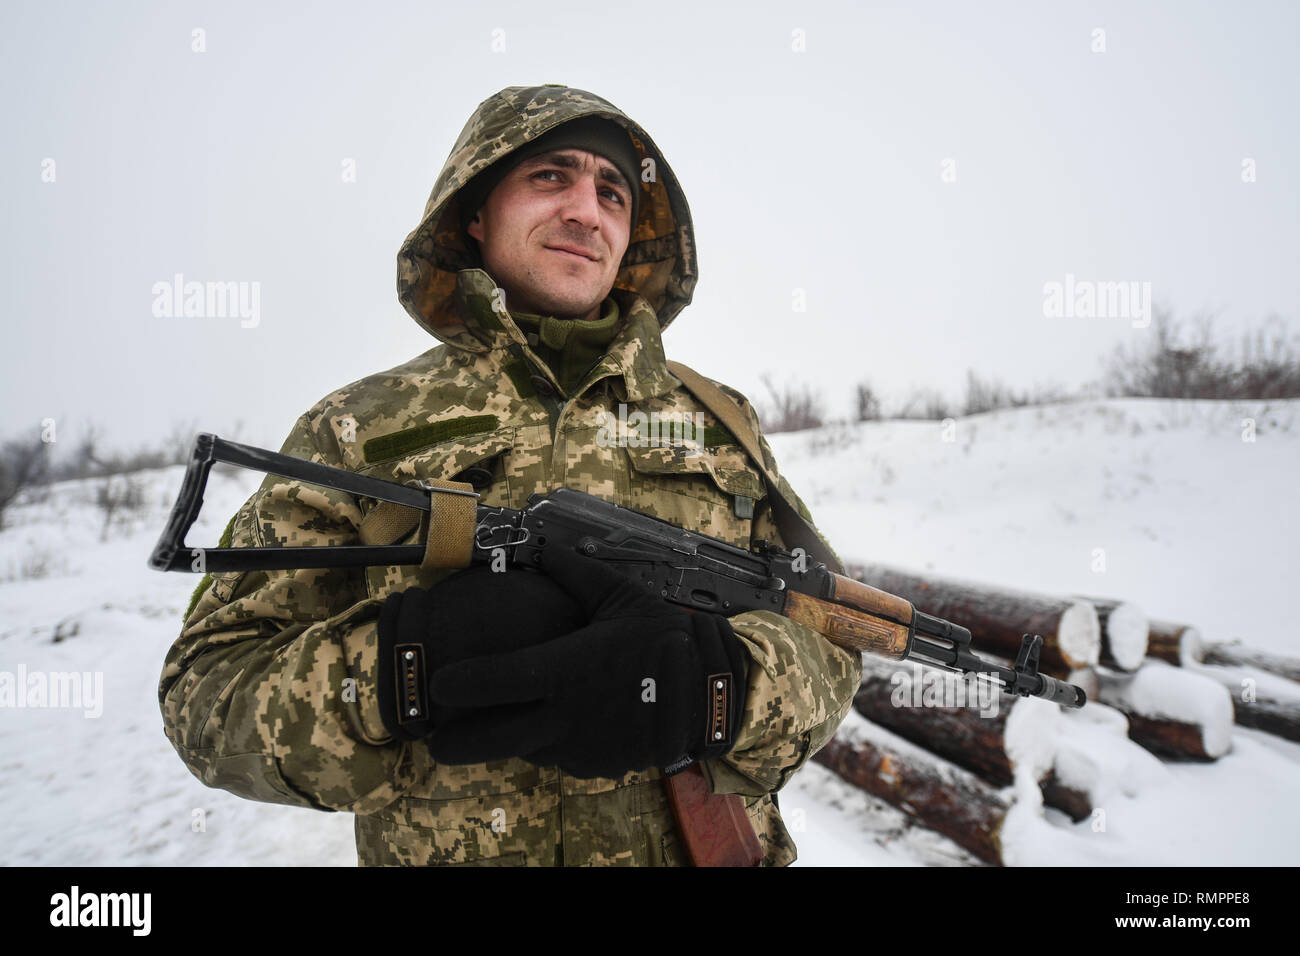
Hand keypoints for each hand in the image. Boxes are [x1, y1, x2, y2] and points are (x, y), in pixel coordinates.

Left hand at [424, 546, 747, 778]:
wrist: (710, 691)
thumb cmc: (664, 640)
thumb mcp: (621, 596)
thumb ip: (576, 574)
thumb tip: (545, 549)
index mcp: (563, 669)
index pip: (497, 681)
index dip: (461, 684)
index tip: (439, 685)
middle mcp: (564, 714)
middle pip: (494, 739)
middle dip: (459, 744)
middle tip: (436, 744)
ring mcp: (580, 746)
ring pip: (528, 750)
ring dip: (515, 739)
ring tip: (508, 725)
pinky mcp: (598, 766)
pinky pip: (562, 759)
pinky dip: (553, 746)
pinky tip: (560, 728)